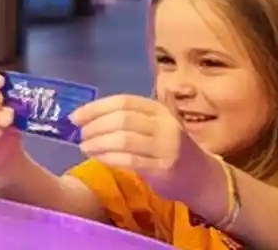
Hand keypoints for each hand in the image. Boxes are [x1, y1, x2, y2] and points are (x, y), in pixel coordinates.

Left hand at [71, 95, 222, 205]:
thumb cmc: (168, 148)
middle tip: (80, 134)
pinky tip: (98, 158)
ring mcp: (166, 146)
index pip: (122, 101)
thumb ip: (127, 120)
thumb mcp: (153, 126)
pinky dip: (109, 158)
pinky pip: (130, 160)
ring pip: (124, 139)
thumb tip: (87, 119)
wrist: (202, 176)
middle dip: (95, 126)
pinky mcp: (164, 168)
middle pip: (122, 119)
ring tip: (85, 147)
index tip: (75, 117)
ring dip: (99, 143)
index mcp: (158, 109)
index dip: (95, 108)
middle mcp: (164, 124)